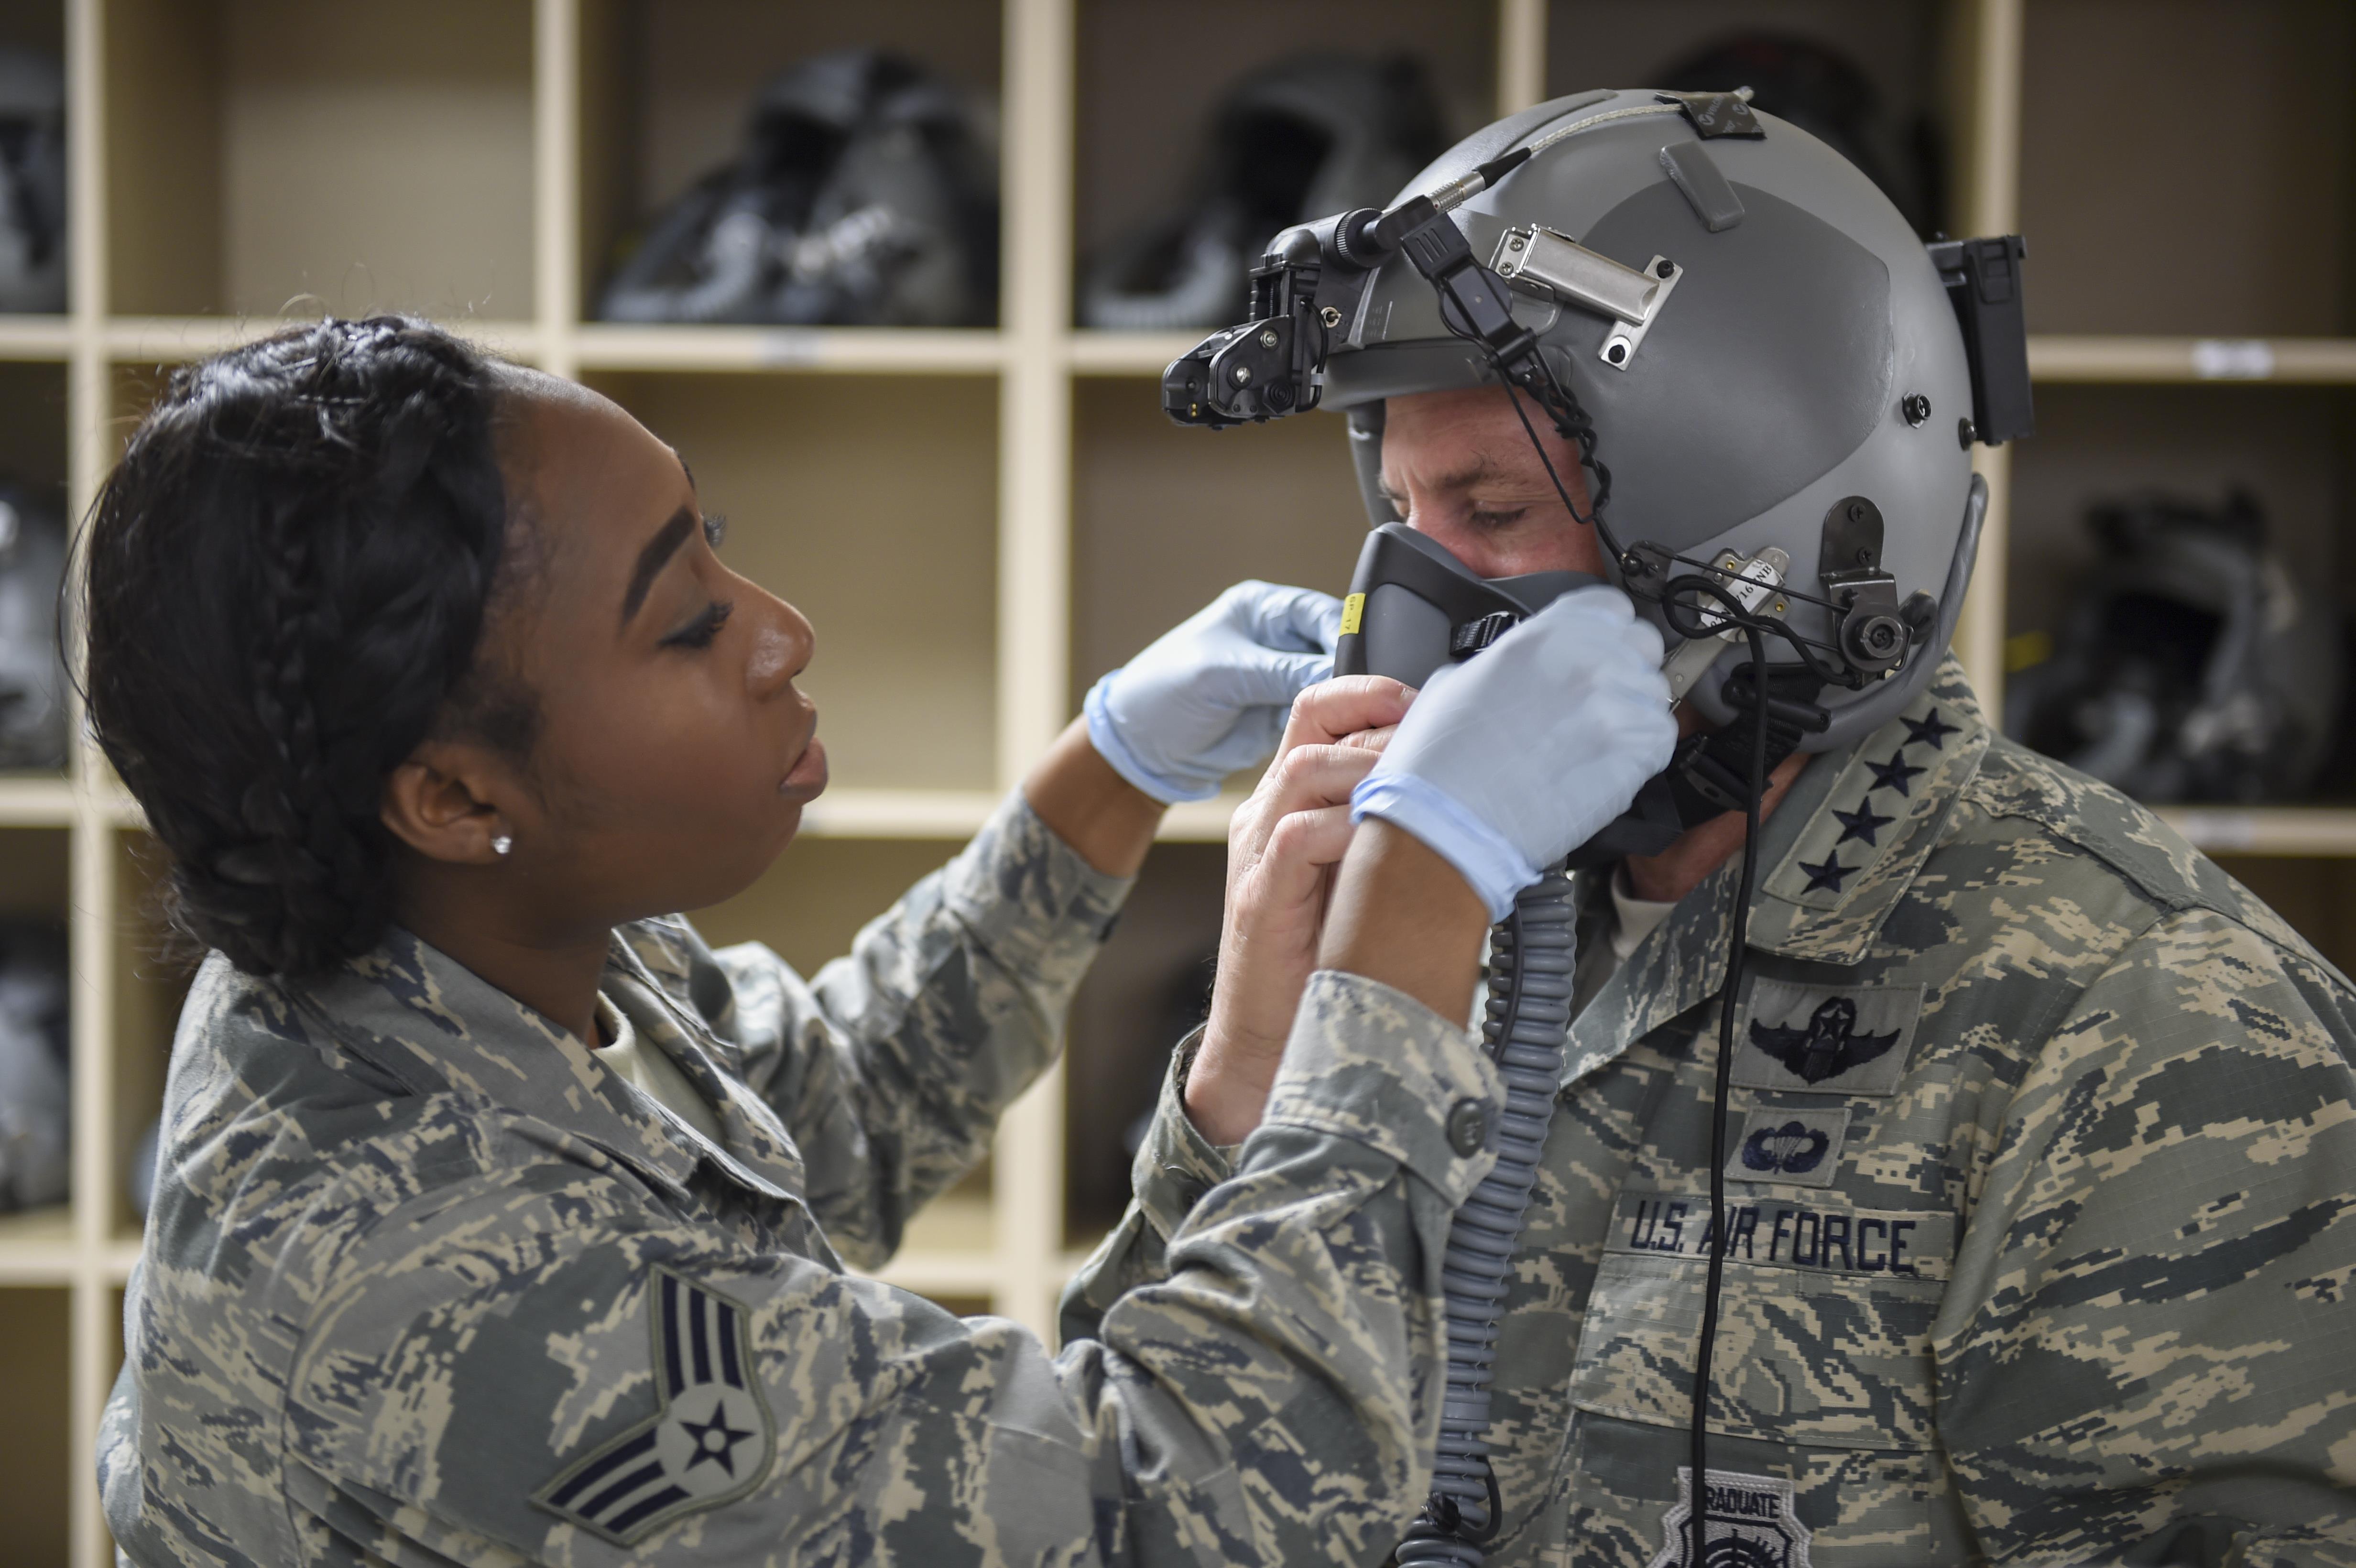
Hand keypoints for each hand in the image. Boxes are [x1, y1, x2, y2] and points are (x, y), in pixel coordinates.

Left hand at [1083, 581, 1341, 803]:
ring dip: (1345, 700)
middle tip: (1368, 693)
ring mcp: (1282, 677)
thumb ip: (1280, 671)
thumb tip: (1336, 673)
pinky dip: (1333, 725)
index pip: (1319, 612)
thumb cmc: (1164, 692)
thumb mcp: (1223, 674)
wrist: (1142, 748)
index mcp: (1261, 610)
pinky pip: (1321, 715)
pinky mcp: (1283, 713)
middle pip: (1335, 647)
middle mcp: (1278, 640)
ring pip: (1333, 683)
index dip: (1345, 634)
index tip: (1364, 660)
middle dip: (1350, 669)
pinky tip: (1345, 733)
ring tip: (1361, 716)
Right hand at [1186, 677, 1411, 1144]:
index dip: (1375, 696)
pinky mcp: (1260, 896)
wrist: (1274, 1046)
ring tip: (1417, 788)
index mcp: (1290, 806)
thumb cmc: (1328, 965)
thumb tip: (1469, 799)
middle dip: (1381, 720)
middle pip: (1310, 724)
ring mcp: (1257, 853)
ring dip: (1370, 768)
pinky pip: (1296, 834)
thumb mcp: (1368, 881)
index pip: (1319, 714)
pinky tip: (1381, 842)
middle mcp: (1267, 816)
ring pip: (1303, 769)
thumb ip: (1394, 834)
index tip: (1431, 709)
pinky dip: (1344, 827)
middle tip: (1437, 744)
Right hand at [1352, 587, 1675, 919]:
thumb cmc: (1440, 763)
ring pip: (1654, 696)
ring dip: (1631, 715)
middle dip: (1625, 668)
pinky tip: (1606, 765)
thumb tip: (1525, 668)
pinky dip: (1641, 752)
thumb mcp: (1458, 681)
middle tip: (1596, 700)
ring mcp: (1615, 708)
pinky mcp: (1633, 757)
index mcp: (1544, 635)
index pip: (1611, 608)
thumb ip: (1508, 661)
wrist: (1448, 825)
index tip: (1598, 650)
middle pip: (1643, 647)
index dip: (1604, 631)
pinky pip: (1661, 740)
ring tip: (1592, 743)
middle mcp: (1587, 661)